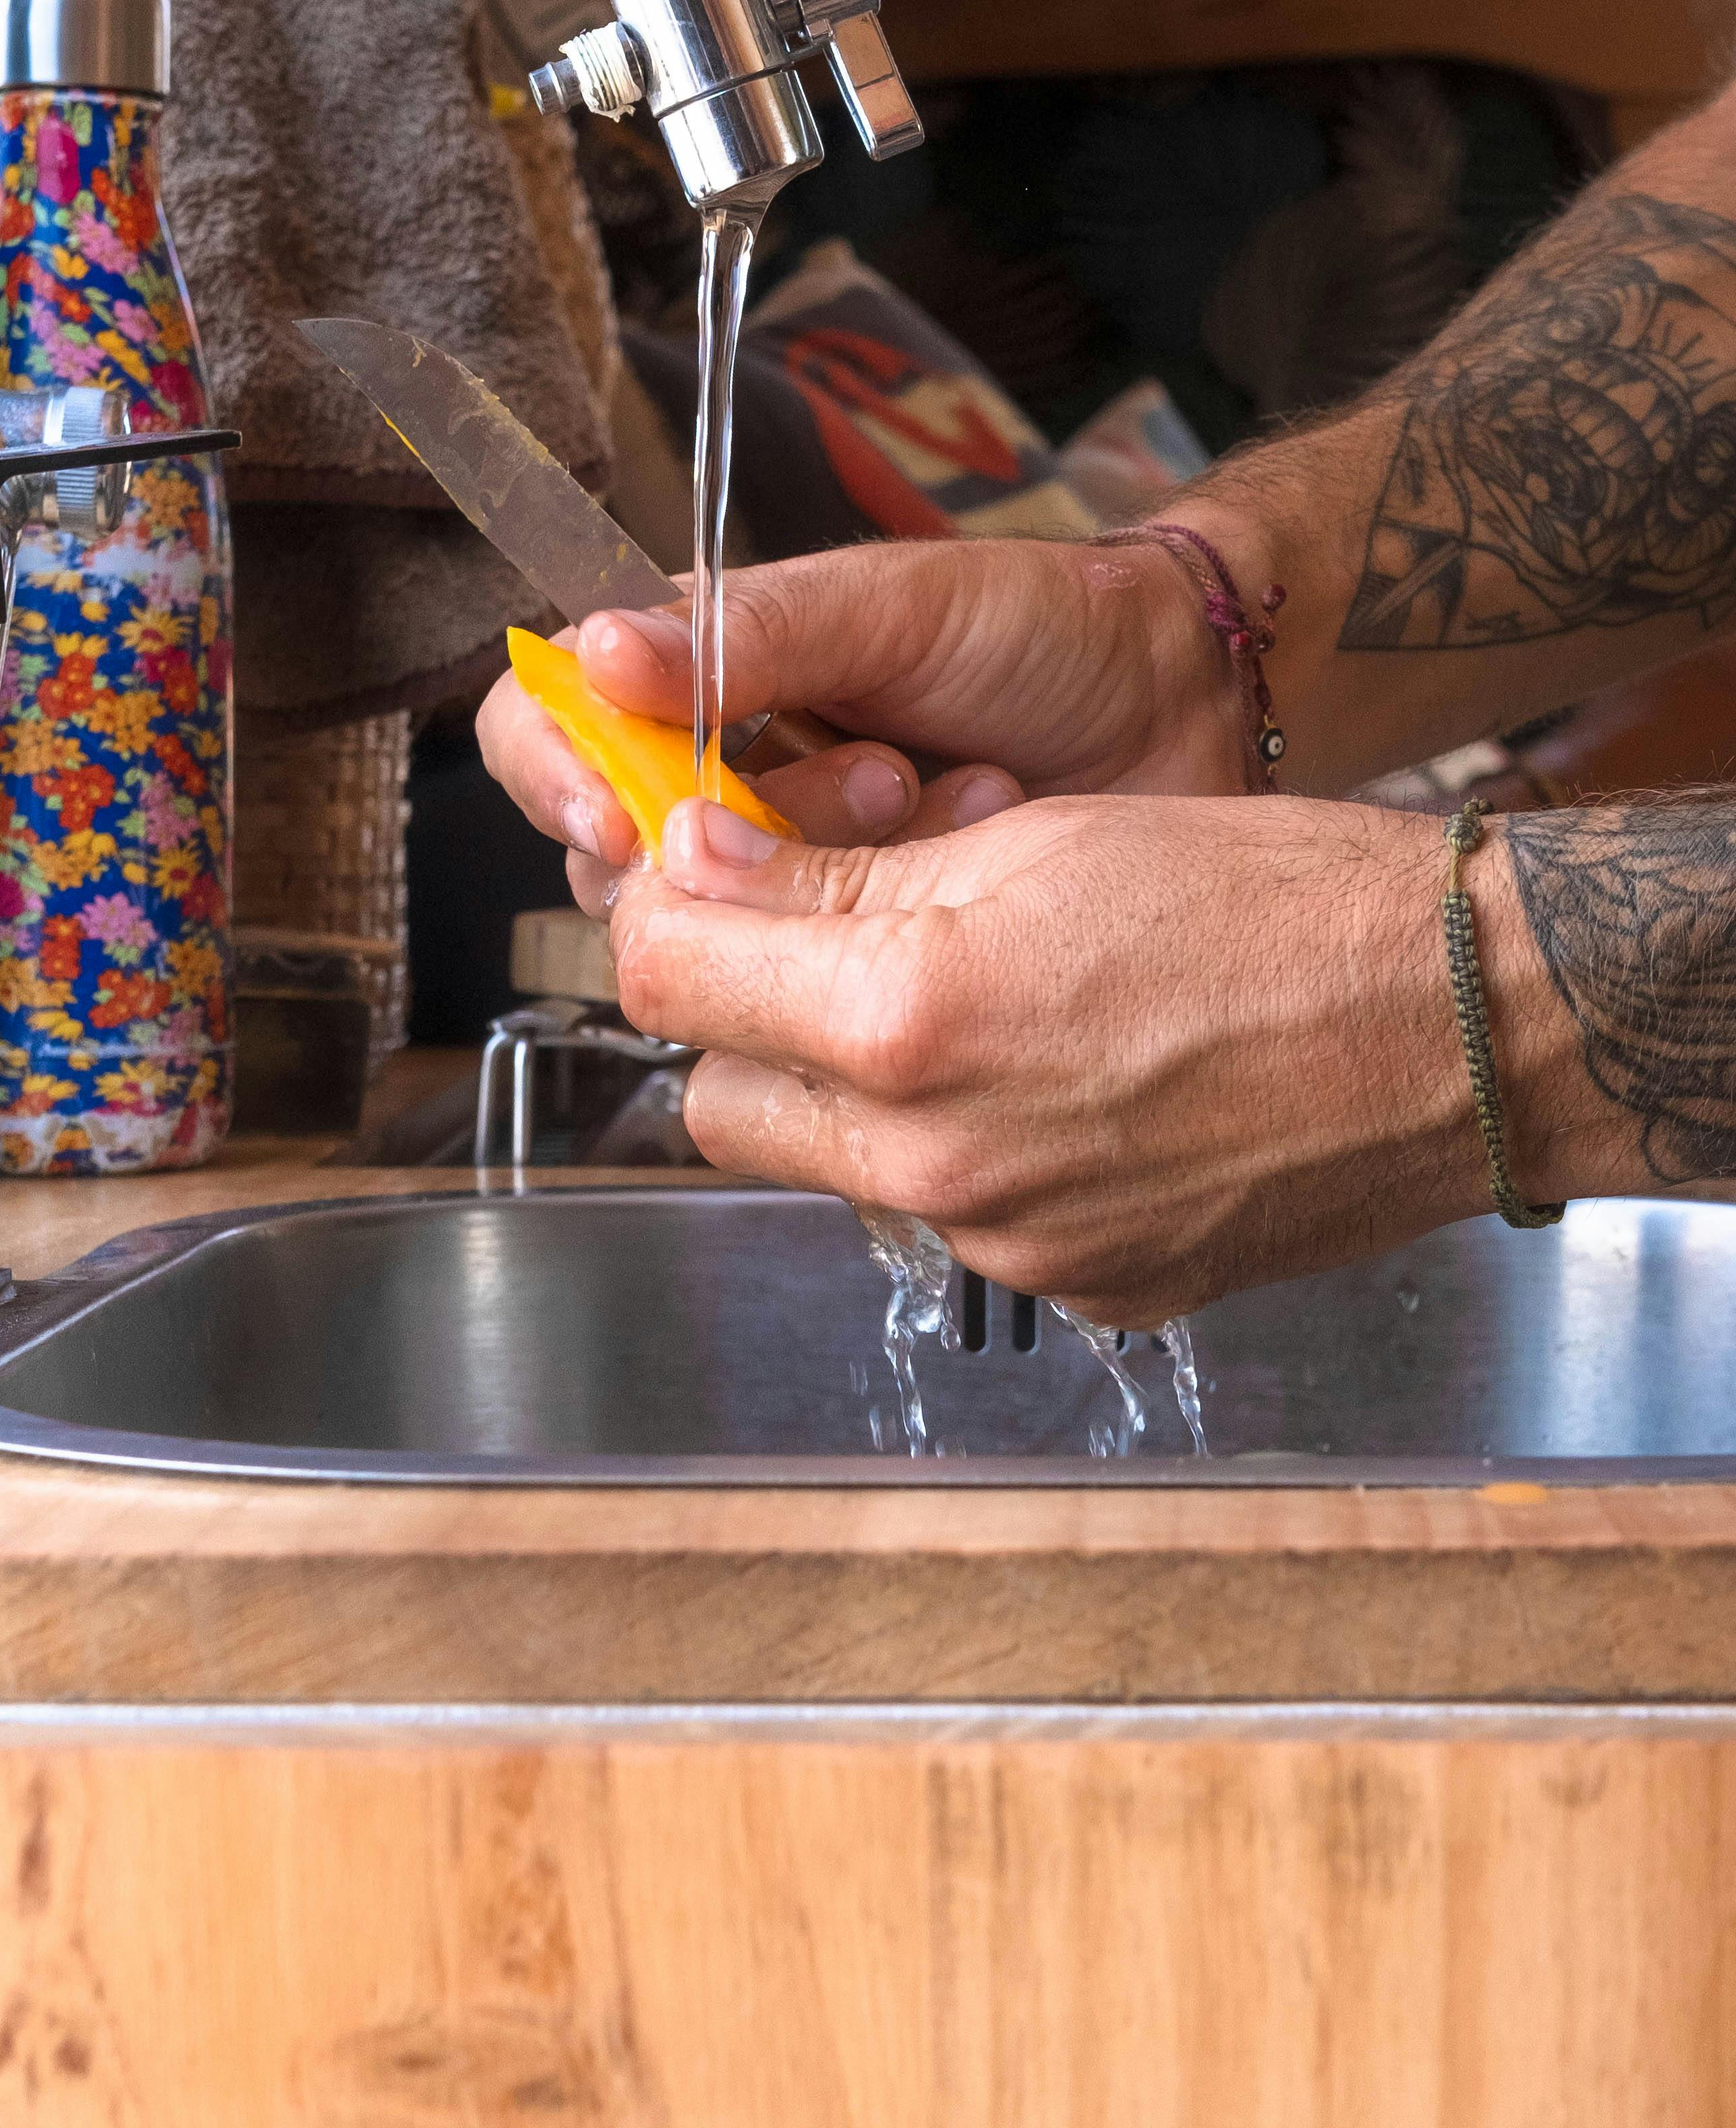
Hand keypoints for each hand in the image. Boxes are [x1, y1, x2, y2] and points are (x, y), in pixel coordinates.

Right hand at [475, 537, 1247, 903]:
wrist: (1190, 705)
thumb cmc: (1045, 630)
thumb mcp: (895, 604)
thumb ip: (749, 630)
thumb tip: (597, 655)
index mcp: (699, 676)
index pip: (549, 725)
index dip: (558, 774)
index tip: (627, 814)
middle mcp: (724, 781)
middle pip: (623, 852)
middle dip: (739, 834)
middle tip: (878, 777)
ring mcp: (792, 873)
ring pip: (719, 925)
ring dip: (828, 873)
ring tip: (942, 800)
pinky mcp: (864, 951)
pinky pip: (818, 978)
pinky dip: (895, 925)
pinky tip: (976, 854)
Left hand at [605, 786, 1513, 1323]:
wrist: (1461, 1023)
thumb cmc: (1271, 897)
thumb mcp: (1034, 837)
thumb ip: (841, 874)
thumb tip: (698, 864)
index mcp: (910, 1020)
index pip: (665, 978)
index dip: (669, 904)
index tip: (706, 866)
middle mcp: (942, 1161)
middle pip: (720, 1102)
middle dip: (743, 1019)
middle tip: (819, 941)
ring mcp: (1014, 1244)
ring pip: (842, 1166)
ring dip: (862, 1090)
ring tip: (979, 1005)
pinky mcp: (1086, 1290)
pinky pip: (966, 1221)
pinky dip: (978, 1153)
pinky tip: (1070, 1085)